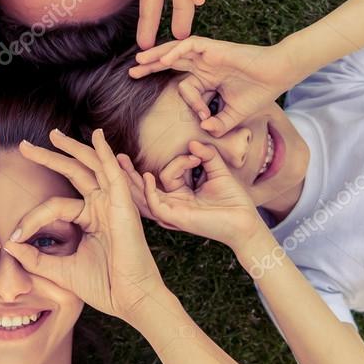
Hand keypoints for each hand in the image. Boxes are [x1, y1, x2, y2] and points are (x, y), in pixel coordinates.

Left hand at [3, 129, 167, 322]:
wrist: (131, 300)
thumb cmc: (103, 286)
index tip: (13, 238)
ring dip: (72, 148)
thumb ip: (36, 257)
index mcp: (90, 218)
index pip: (55, 205)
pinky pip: (112, 172)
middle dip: (49, 157)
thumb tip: (9, 245)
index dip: (31, 219)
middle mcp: (102, 206)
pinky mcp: (123, 204)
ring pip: (90, 166)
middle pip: (73, 173)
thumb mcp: (61, 269)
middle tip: (25, 146)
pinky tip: (97, 137)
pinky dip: (105, 153)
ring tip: (51, 134)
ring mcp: (113, 203)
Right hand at [126, 143, 267, 250]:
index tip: (198, 156)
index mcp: (180, 195)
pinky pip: (155, 204)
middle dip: (129, 171)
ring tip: (119, 161)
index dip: (180, 160)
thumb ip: (206, 155)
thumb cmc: (234, 200)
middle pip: (144, 187)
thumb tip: (193, 143)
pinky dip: (149, 190)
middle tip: (116, 155)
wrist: (246, 220)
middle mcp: (173, 203)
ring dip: (130, 178)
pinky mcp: (176, 218)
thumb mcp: (218, 171)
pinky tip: (147, 176)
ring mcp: (172, 211)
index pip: (166, 174)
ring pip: (143, 195)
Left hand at [130, 36, 296, 136]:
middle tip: (132, 72)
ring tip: (139, 59)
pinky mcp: (214, 48)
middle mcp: (204, 64)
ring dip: (156, 55)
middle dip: (151, 67)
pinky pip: (190, 46)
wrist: (277, 75)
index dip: (190, 102)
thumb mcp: (234, 114)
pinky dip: (176, 51)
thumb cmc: (258, 92)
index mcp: (208, 77)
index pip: (185, 85)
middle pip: (171, 62)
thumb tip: (205, 131)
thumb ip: (219, 123)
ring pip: (175, 51)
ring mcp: (207, 55)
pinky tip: (164, 59)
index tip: (201, 115)